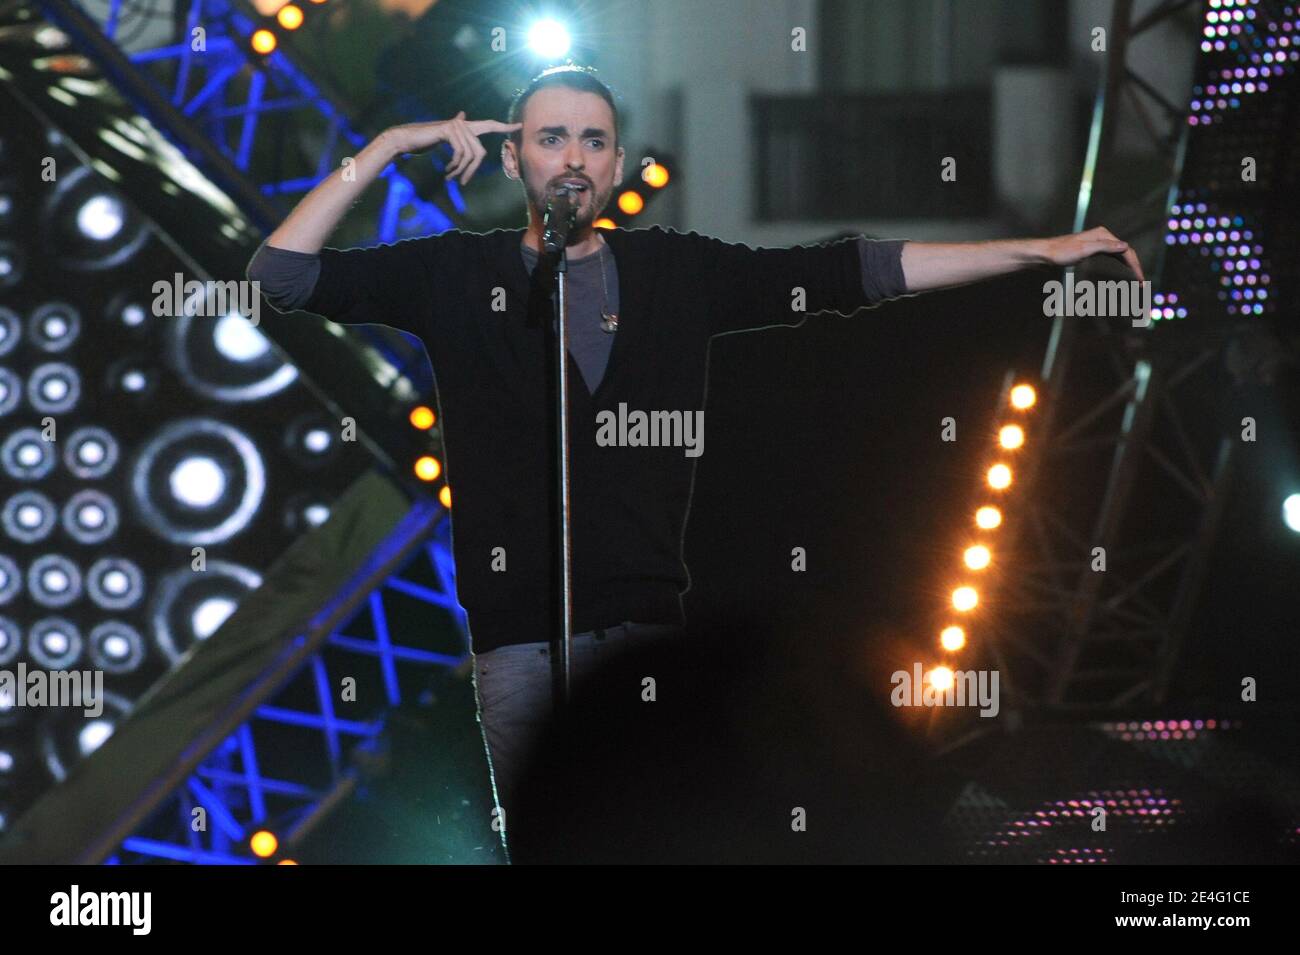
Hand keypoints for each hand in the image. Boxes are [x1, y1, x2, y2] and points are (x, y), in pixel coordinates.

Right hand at [385, 112, 521, 185]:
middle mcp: (463, 123)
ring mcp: (456, 125)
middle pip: (480, 152)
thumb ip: (458, 135)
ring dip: (461, 170)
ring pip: (470, 155)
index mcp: (465, 126)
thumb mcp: (446, 141)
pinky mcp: (449, 130)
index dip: (504, 126)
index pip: (489, 125)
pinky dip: (455, 165)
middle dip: (472, 170)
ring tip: (451, 177)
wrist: (408, 139)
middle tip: (463, 181)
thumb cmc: (426, 142)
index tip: (519, 126)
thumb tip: (462, 115)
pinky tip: (447, 170)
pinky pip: (461, 153)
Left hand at [1041, 226, 1144, 281]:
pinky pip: (1112, 255)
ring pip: (1119, 254)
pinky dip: (1120, 262)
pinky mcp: (1092, 249)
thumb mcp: (1084, 250)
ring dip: (1129, 265)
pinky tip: (1124, 268)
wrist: (1045, 253)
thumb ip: (1105, 247)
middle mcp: (1102, 236)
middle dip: (1135, 267)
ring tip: (1138, 278)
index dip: (1135, 266)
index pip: (1126, 251)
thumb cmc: (1061, 252)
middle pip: (1125, 252)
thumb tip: (1125, 246)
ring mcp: (1097, 242)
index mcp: (1103, 234)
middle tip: (1142, 284)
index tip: (1141, 281)